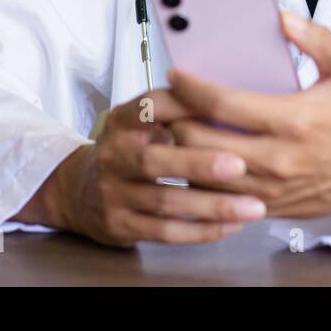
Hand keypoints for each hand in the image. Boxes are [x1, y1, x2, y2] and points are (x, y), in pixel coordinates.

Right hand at [39, 87, 269, 247]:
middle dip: (199, 164)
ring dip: (212, 205)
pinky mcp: (120, 225)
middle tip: (240, 165)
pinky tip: (231, 226)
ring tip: (252, 206)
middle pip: (154, 160)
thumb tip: (231, 98)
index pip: (151, 107)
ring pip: (165, 202)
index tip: (224, 110)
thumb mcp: (138, 123)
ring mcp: (113, 193)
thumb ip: (174, 110)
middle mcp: (112, 155)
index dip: (185, 106)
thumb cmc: (126, 151)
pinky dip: (201, 231)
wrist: (78, 192)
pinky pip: (165, 232)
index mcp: (121, 121)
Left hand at [165, 10, 330, 220]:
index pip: (223, 103)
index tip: (176, 74)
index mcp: (294, 120)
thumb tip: (283, 18)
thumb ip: (317, 39)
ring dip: (180, 147)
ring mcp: (268, 187)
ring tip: (173, 124)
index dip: (190, 87)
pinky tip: (193, 156)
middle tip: (166, 100)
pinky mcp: (265, 206)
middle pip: (200, 139)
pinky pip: (215, 194)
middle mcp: (277, 157)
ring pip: (201, 169)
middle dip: (175, 117)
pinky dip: (198, 175)